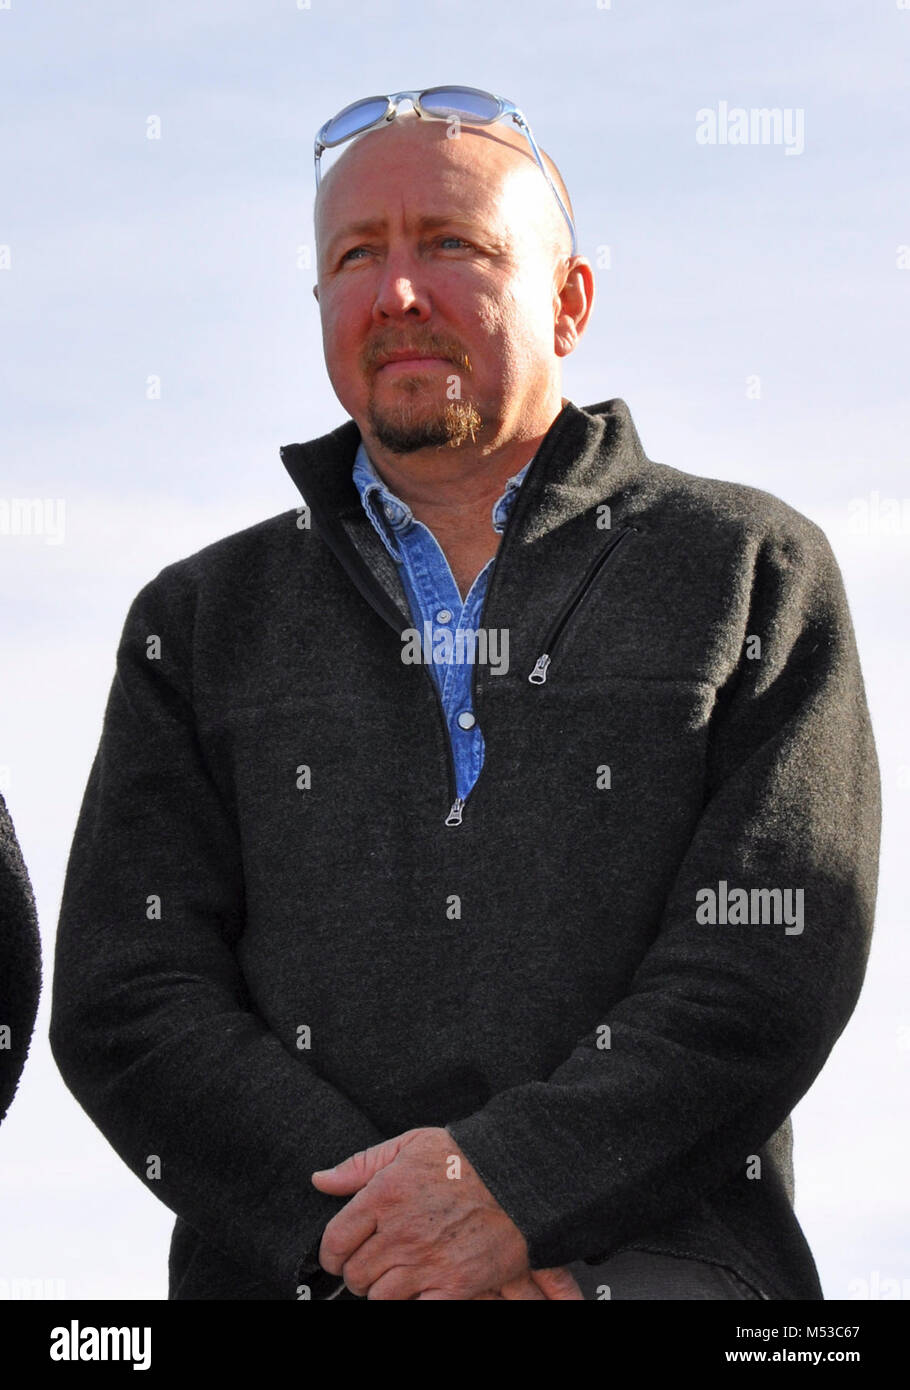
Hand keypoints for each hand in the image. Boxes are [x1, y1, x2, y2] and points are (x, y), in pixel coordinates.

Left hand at [311, 1126, 575, 1299]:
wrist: (521, 1174)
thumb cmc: (466, 1156)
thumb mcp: (410, 1145)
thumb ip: (361, 1165)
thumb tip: (321, 1180)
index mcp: (384, 1195)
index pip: (335, 1240)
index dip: (331, 1253)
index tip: (338, 1255)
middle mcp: (400, 1232)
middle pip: (355, 1273)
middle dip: (358, 1272)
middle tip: (371, 1265)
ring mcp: (427, 1262)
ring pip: (380, 1297)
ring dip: (383, 1290)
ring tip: (396, 1277)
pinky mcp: (455, 1286)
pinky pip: (415, 1310)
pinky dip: (412, 1303)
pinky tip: (418, 1291)